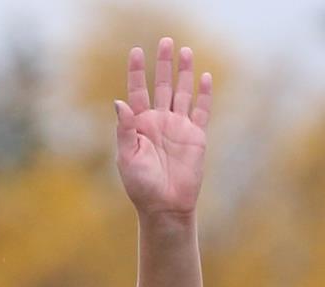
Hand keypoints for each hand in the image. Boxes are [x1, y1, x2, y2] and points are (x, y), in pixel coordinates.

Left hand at [115, 40, 211, 217]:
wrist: (165, 206)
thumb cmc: (142, 186)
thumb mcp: (127, 158)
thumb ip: (125, 129)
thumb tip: (118, 101)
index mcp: (140, 126)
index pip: (138, 92)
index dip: (137, 72)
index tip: (136, 52)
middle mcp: (159, 122)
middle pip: (162, 85)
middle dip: (163, 64)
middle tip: (165, 41)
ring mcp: (178, 127)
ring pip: (182, 93)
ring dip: (184, 72)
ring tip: (186, 51)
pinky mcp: (195, 136)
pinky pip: (201, 110)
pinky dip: (204, 94)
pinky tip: (205, 77)